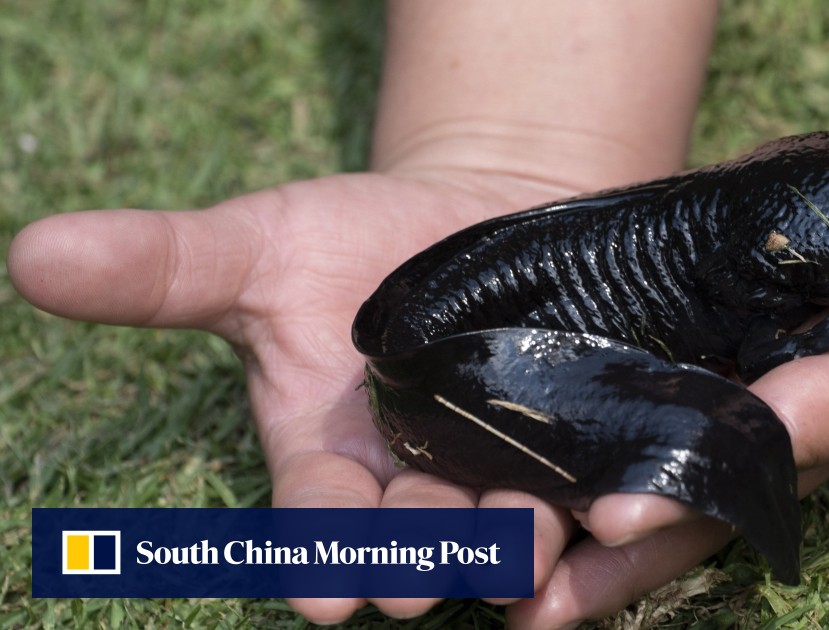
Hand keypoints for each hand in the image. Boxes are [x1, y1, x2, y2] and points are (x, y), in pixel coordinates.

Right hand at [7, 169, 601, 621]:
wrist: (480, 209)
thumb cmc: (357, 238)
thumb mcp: (261, 246)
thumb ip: (164, 269)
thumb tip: (32, 251)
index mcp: (333, 465)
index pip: (320, 523)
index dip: (323, 549)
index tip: (327, 585)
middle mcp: (417, 486)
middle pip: (423, 542)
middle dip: (431, 556)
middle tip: (444, 565)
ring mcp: (504, 472)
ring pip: (512, 531)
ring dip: (518, 544)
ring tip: (529, 542)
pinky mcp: (582, 446)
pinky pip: (593, 491)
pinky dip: (603, 508)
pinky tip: (616, 512)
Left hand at [507, 4, 828, 626]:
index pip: (803, 435)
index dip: (711, 477)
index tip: (616, 517)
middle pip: (732, 467)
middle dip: (641, 530)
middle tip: (530, 591)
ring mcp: (818, 334)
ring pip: (704, 424)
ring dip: (618, 475)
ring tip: (521, 523)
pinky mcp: (789, 289)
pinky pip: (710, 352)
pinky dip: (643, 390)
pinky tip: (567, 408)